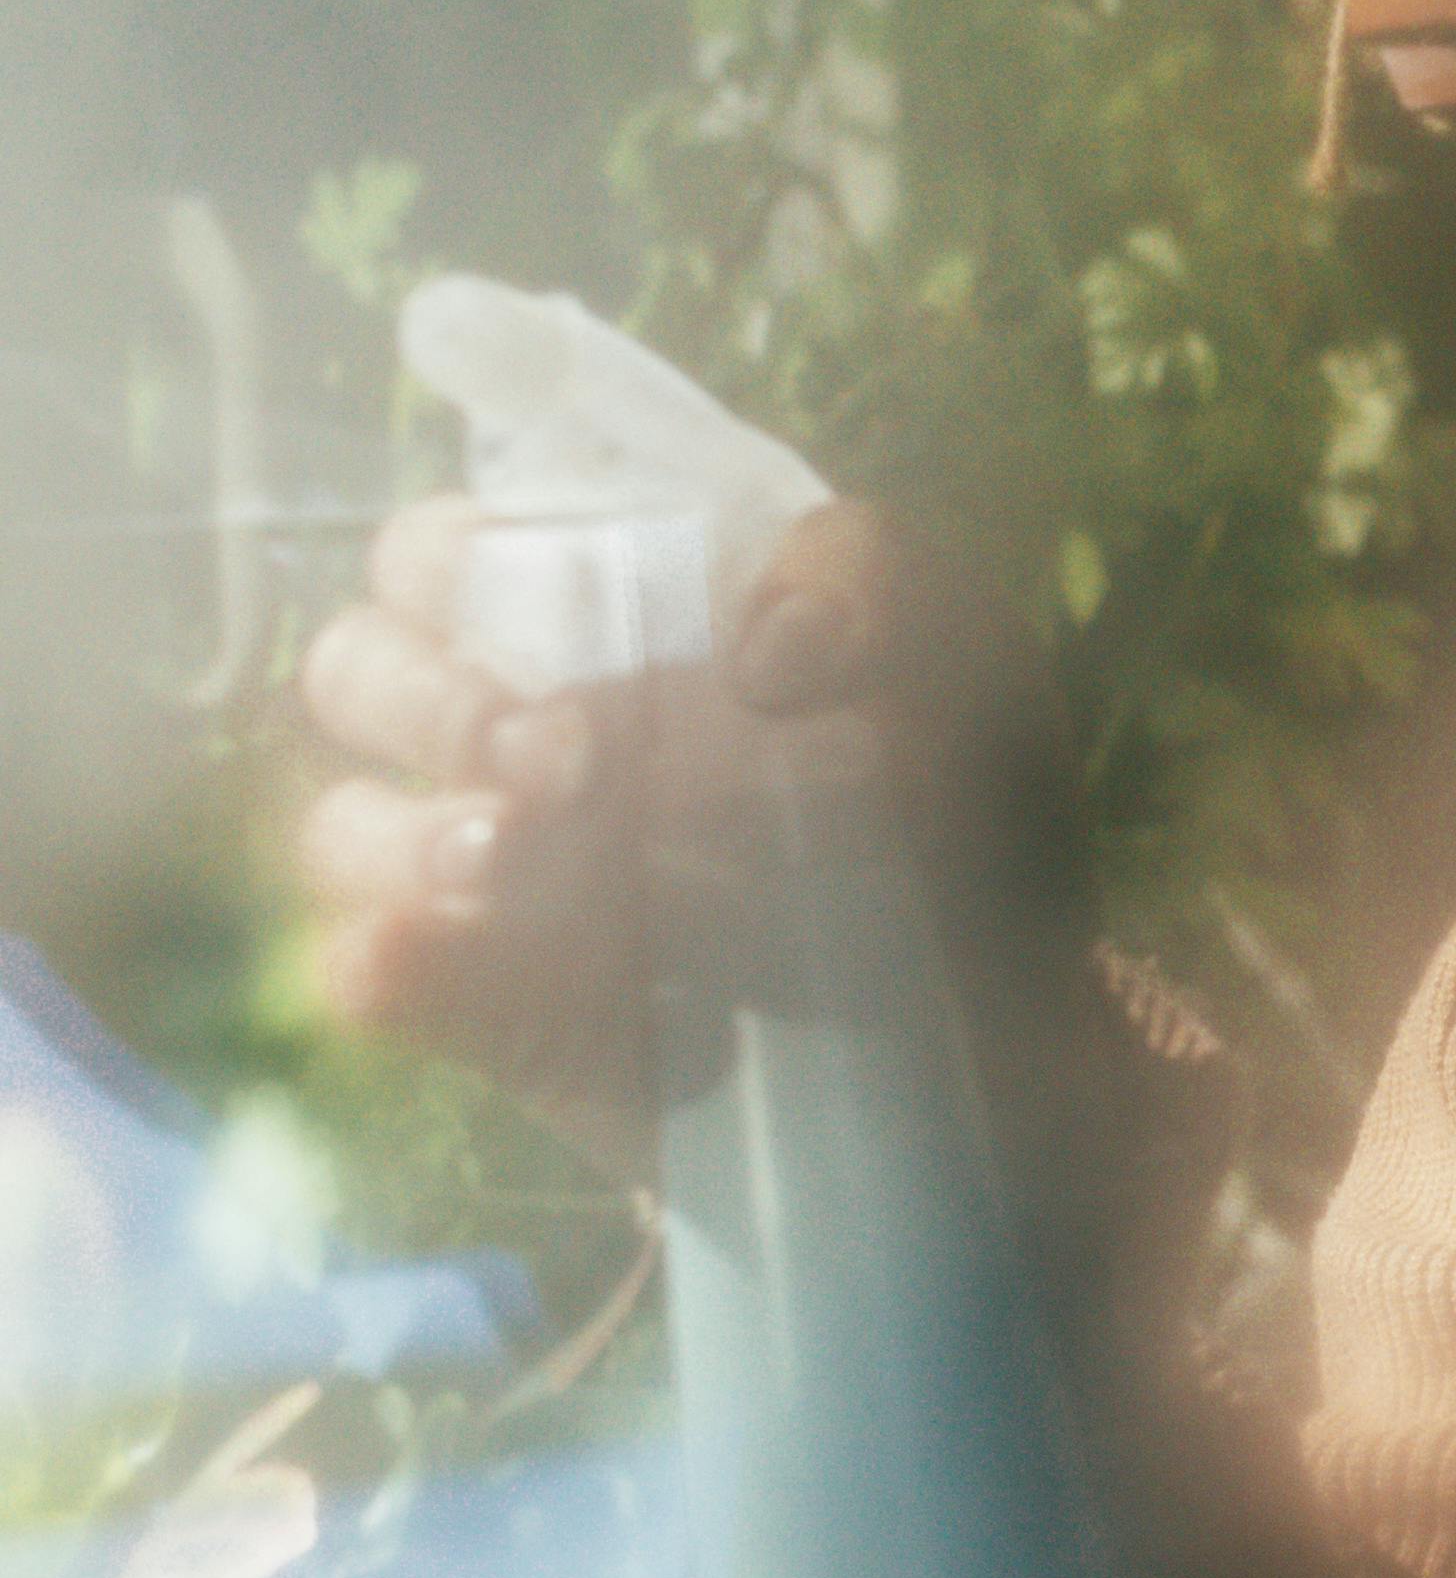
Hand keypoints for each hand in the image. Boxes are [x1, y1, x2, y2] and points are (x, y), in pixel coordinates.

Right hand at [297, 497, 1070, 1178]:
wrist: (992, 1024)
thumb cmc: (951, 809)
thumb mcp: (953, 661)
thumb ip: (872, 579)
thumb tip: (767, 642)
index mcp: (589, 624)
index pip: (440, 553)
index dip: (459, 565)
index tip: (567, 624)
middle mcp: (512, 739)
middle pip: (357, 670)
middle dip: (436, 698)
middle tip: (569, 757)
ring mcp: (491, 880)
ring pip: (342, 824)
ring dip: (410, 832)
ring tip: (519, 857)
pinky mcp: (492, 1010)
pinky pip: (369, 970)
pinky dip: (398, 959)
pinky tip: (478, 958)